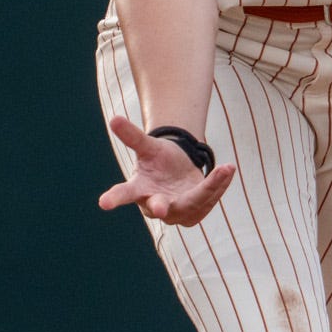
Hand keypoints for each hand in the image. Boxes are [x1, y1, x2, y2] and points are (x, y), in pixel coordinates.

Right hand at [100, 113, 236, 224]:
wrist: (178, 172)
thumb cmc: (157, 161)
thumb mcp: (147, 146)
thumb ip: (132, 136)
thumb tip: (114, 118)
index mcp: (139, 189)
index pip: (124, 194)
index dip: (114, 198)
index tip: (103, 203)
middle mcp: (155, 205)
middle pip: (159, 208)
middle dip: (162, 206)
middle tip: (160, 207)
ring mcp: (176, 212)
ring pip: (193, 202)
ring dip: (210, 186)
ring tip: (225, 168)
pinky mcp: (195, 213)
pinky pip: (210, 199)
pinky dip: (220, 184)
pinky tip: (228, 170)